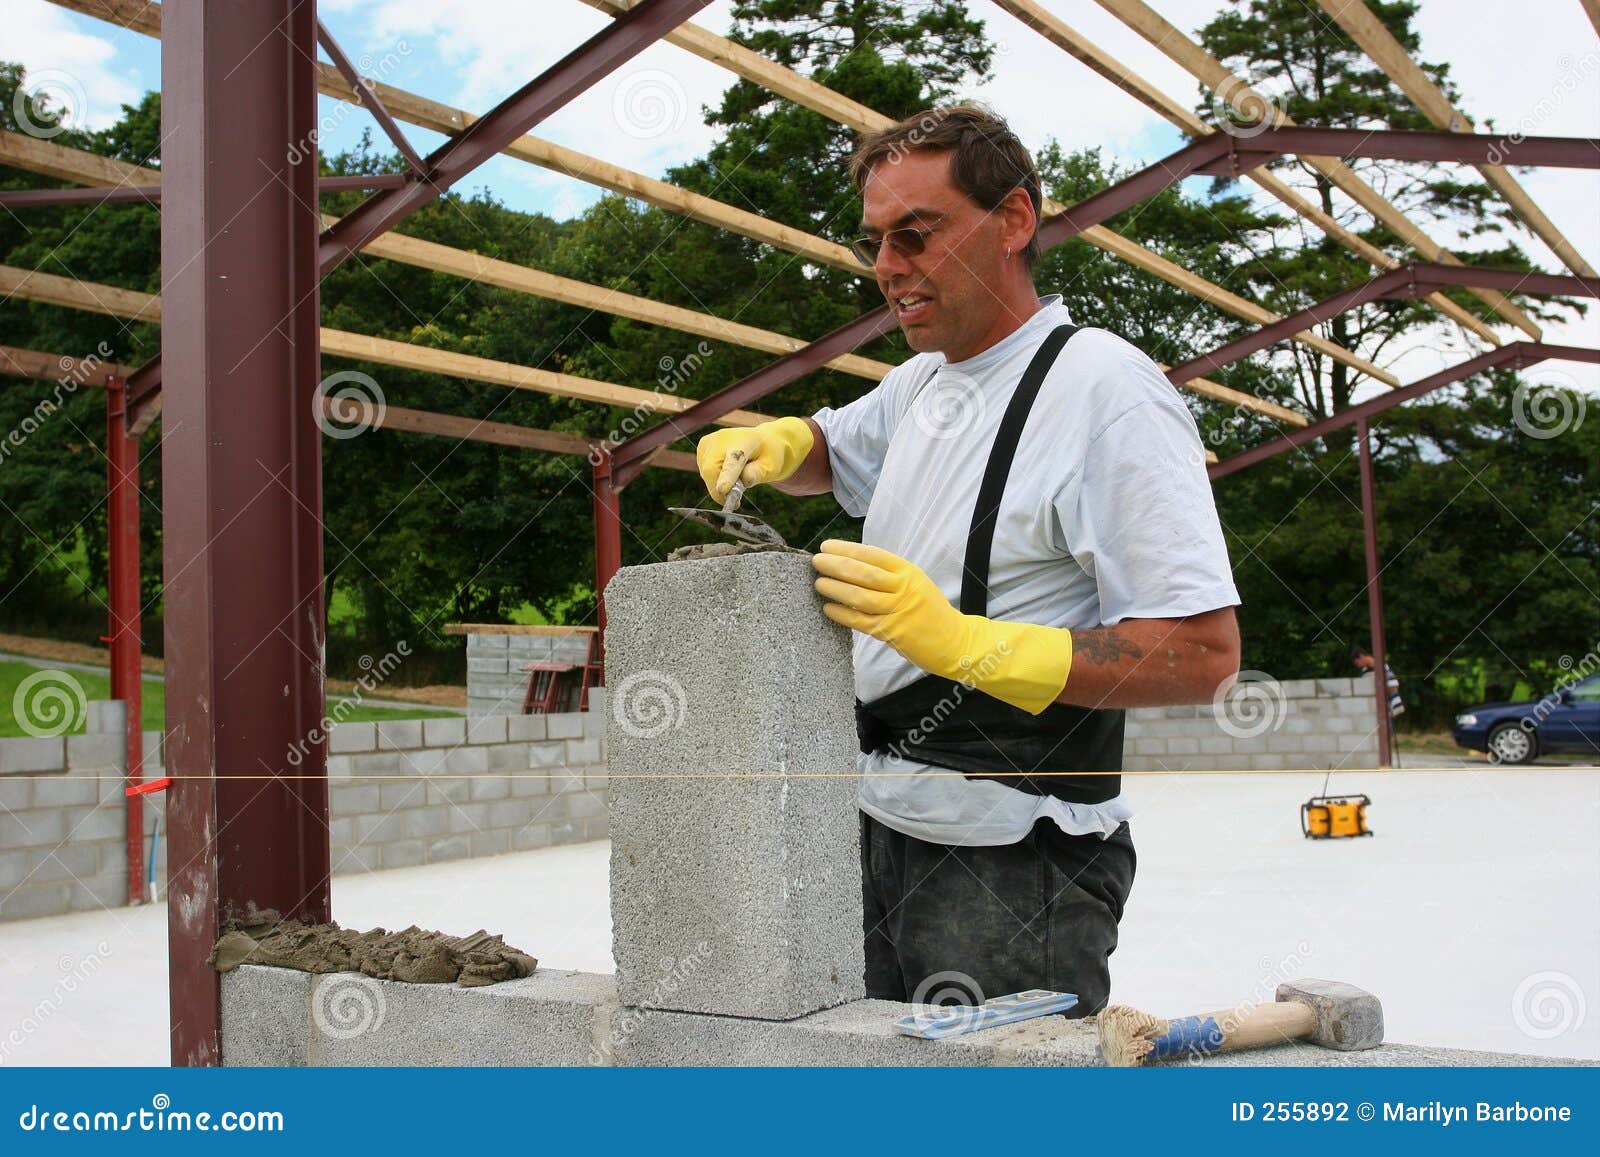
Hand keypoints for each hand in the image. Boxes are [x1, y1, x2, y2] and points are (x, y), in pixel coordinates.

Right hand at [696, 417, 814, 502]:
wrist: (761, 441)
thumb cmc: (767, 455)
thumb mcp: (771, 466)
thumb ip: (759, 473)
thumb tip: (745, 480)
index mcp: (745, 441)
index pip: (734, 460)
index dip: (727, 476)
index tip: (723, 490)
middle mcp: (723, 438)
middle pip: (712, 469)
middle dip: (719, 491)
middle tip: (736, 503)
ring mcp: (710, 441)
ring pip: (706, 473)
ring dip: (718, 485)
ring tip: (736, 480)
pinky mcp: (702, 447)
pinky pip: (704, 472)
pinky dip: (714, 479)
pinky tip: (727, 473)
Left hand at [810, 539, 1073, 714]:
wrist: (956, 642)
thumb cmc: (930, 611)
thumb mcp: (915, 583)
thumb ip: (889, 575)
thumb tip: (852, 565)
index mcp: (908, 572)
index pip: (873, 555)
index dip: (848, 549)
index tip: (827, 546)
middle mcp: (903, 588)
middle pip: (864, 573)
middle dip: (837, 565)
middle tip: (817, 561)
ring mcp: (898, 611)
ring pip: (860, 596)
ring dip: (836, 588)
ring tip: (818, 583)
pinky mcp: (893, 633)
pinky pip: (862, 622)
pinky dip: (843, 614)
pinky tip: (828, 608)